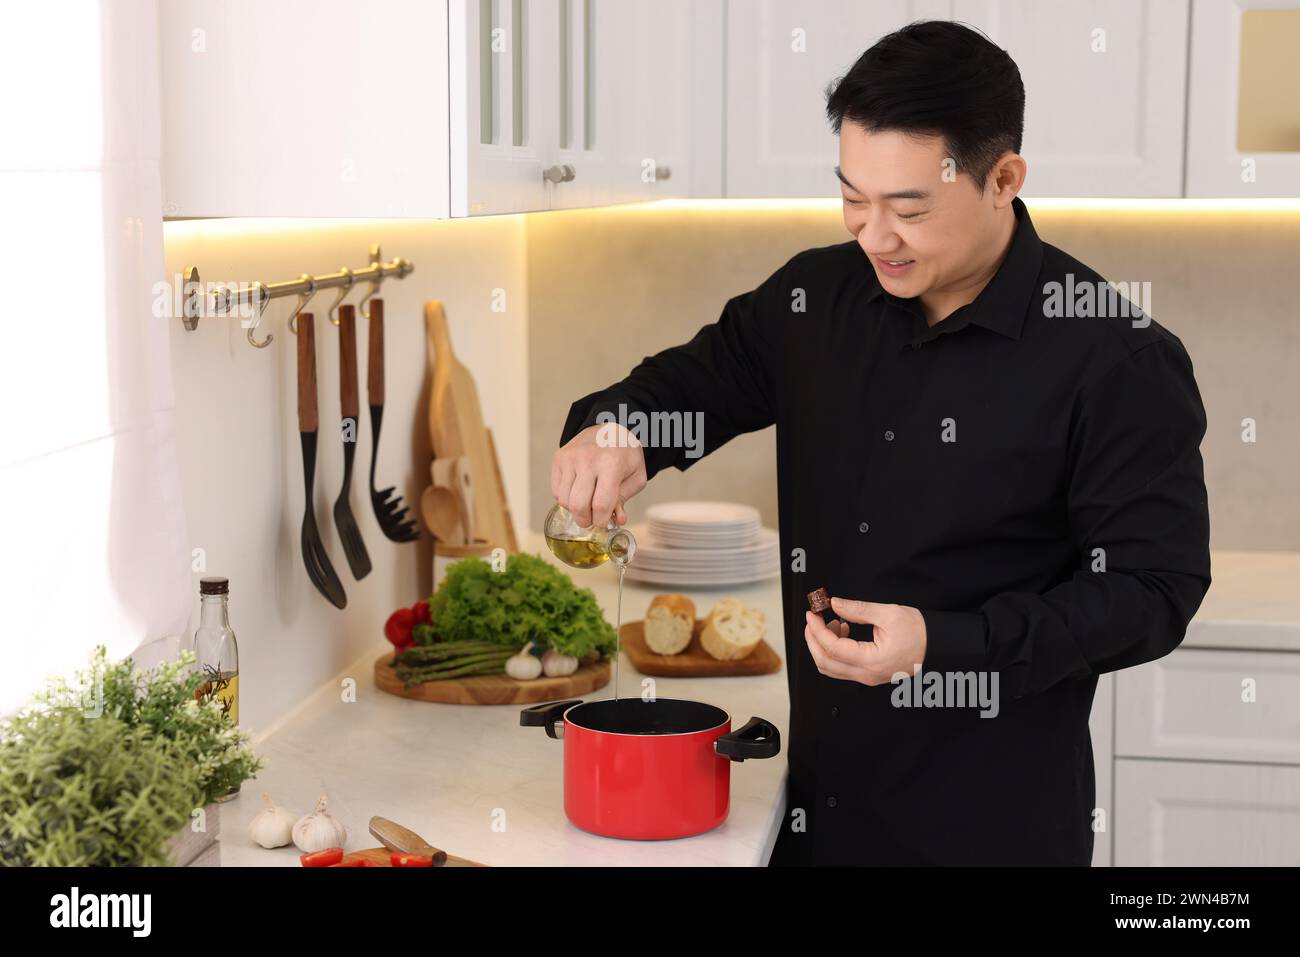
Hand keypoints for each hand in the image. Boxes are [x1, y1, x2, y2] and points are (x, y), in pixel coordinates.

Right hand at [551, 422, 647, 527]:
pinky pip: (556, 491)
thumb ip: (625, 498)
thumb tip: (618, 520)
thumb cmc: (625, 453)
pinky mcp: (559, 458)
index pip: (601, 504)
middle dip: (585, 520)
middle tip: (592, 520)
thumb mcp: (636, 475)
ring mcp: (570, 458)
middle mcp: (588, 460)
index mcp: (611, 465)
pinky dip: (565, 498)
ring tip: (586, 503)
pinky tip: (577, 491)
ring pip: (564, 500)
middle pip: (578, 505)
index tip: (604, 522)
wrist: (609, 426)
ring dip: (575, 510)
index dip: (601, 521)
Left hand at [803, 598, 927, 686]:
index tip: (812, 614)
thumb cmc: (919, 632)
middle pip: (825, 663)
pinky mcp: (868, 675)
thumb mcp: (888, 614)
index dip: (817, 630)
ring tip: (833, 623)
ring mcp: (867, 677)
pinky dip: (834, 651)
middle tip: (813, 619)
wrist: (937, 646)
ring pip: (831, 668)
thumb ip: (858, 610)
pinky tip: (843, 632)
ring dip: (823, 646)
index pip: (832, 648)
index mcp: (872, 661)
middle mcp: (866, 674)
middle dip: (813, 640)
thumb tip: (835, 604)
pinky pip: (842, 668)